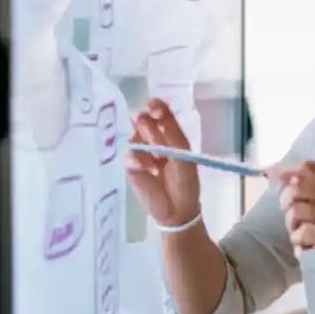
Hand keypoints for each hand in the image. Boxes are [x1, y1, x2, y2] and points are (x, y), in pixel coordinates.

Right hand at [125, 98, 201, 227]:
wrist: (178, 209)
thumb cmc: (185, 180)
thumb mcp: (183, 154)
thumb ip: (171, 132)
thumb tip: (152, 112)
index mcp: (168, 134)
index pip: (159, 114)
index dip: (156, 107)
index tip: (153, 104)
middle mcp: (152, 140)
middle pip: (144, 123)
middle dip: (147, 124)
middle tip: (152, 132)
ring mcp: (140, 153)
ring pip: (134, 138)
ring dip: (144, 144)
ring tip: (157, 160)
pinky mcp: (131, 168)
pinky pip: (129, 157)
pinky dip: (138, 161)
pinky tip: (150, 169)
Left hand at [276, 162, 314, 285]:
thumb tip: (285, 179)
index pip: (309, 168)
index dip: (286, 171)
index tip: (270, 175)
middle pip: (297, 187)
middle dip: (285, 203)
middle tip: (293, 219)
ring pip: (296, 212)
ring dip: (292, 227)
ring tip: (300, 236)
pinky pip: (303, 234)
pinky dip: (298, 243)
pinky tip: (304, 249)